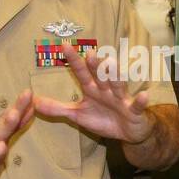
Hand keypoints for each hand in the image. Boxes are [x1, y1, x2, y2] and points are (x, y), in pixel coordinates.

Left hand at [31, 44, 152, 143]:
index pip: (82, 73)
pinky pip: (137, 106)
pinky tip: (144, 95)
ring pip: (118, 86)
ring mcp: (121, 99)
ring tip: (112, 65)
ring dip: (115, 76)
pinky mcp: (134, 111)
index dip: (74, 61)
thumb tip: (34, 103)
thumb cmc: (104, 119)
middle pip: (100, 76)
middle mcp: (107, 90)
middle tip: (90, 53)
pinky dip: (141, 101)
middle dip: (96, 66)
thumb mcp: (78, 116)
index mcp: (93, 89)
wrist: (128, 132)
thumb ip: (57, 108)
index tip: (64, 46)